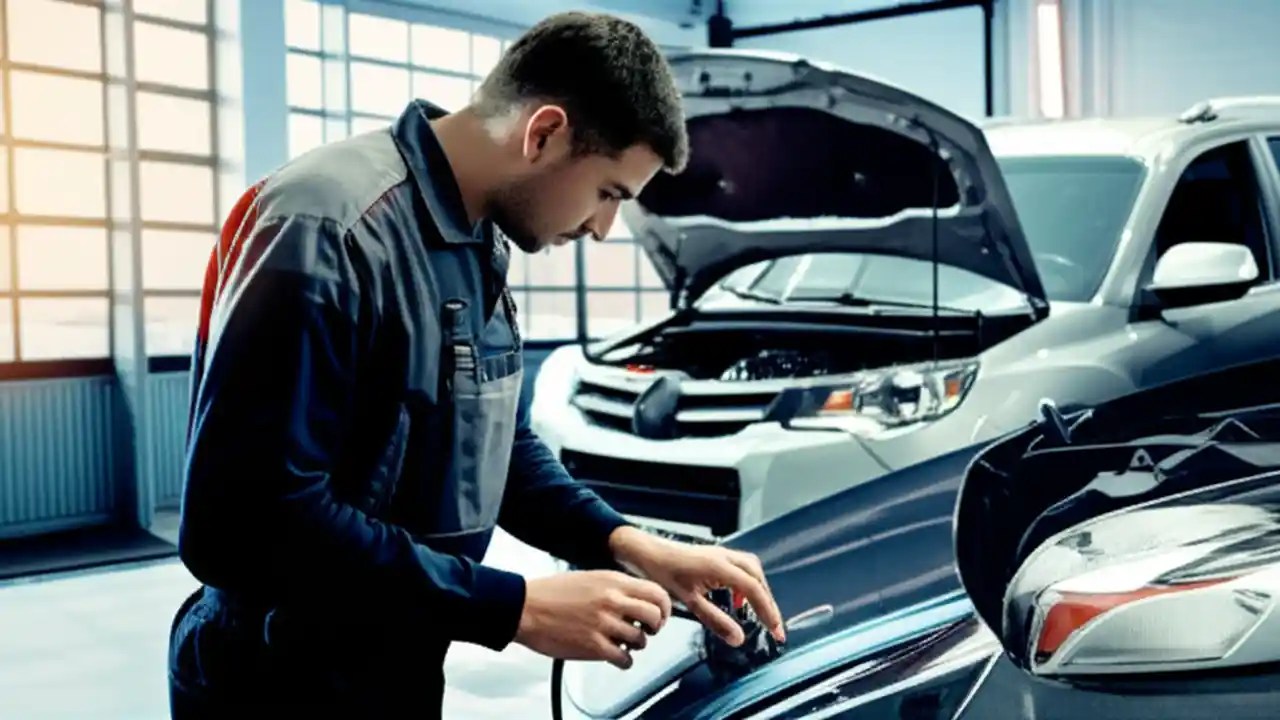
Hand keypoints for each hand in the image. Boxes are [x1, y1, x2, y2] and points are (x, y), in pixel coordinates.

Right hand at [514, 570, 672, 668]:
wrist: (526, 608)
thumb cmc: (551, 593)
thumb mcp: (589, 577)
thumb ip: (614, 586)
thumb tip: (634, 597)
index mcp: (612, 582)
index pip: (656, 592)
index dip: (664, 606)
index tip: (660, 614)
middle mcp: (612, 601)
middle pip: (655, 616)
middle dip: (655, 626)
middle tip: (647, 630)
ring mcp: (604, 624)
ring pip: (641, 640)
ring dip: (636, 644)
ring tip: (624, 642)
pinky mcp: (594, 646)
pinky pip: (624, 659)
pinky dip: (624, 660)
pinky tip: (616, 655)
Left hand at [608, 527, 784, 647]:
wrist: (645, 552)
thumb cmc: (662, 574)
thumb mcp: (688, 602)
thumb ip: (715, 620)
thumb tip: (739, 639)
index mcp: (720, 566)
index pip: (754, 589)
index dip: (768, 612)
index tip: (776, 632)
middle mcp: (725, 556)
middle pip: (758, 578)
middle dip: (768, 604)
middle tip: (774, 628)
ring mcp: (722, 553)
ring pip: (753, 571)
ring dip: (760, 592)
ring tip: (762, 615)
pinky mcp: (716, 556)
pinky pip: (742, 568)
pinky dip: (748, 584)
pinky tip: (739, 601)